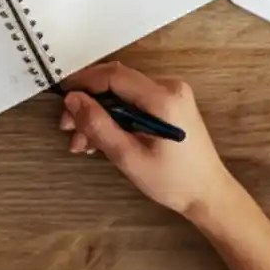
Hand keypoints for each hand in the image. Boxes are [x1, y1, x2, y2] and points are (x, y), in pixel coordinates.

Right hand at [59, 62, 230, 216]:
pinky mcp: (169, 105)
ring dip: (98, 115)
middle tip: (68, 127)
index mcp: (164, 98)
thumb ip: (99, 126)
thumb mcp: (129, 157)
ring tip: (81, 142)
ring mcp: (171, 95)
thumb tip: (73, 100)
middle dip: (88, 104)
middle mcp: (170, 88)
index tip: (62, 95)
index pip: (115, 76)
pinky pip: (133, 103)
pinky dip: (114, 118)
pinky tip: (99, 140)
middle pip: (116, 84)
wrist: (207, 194)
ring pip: (121, 95)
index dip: (84, 82)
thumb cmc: (174, 181)